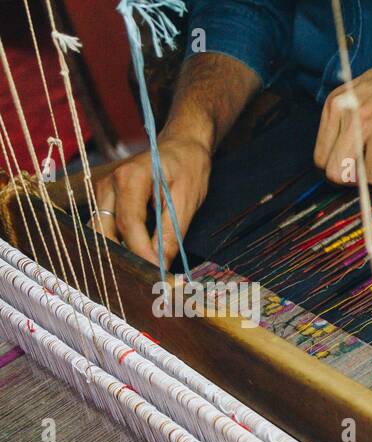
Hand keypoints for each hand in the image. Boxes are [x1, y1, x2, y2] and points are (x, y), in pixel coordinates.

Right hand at [90, 134, 210, 268]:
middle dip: (121, 257)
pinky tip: (135, 259)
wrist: (180, 148)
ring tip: (141, 272)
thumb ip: (172, 231)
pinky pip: (106, 228)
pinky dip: (118, 245)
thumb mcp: (187, 199)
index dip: (141, 253)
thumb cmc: (186, 168)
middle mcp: (108, 185)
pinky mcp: (106, 201)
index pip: (129, 224)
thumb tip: (161, 263)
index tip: (157, 274)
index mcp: (129, 179)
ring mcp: (104, 193)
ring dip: (117, 253)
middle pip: (104, 231)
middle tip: (144, 280)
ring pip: (100, 232)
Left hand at [314, 42, 371, 185]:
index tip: (350, 169)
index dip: (337, 169)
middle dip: (355, 179)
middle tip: (371, 168)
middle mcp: (355, 114)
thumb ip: (345, 124)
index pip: (322, 158)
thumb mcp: (358, 94)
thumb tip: (339, 168)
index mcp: (338, 104)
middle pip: (340, 172)